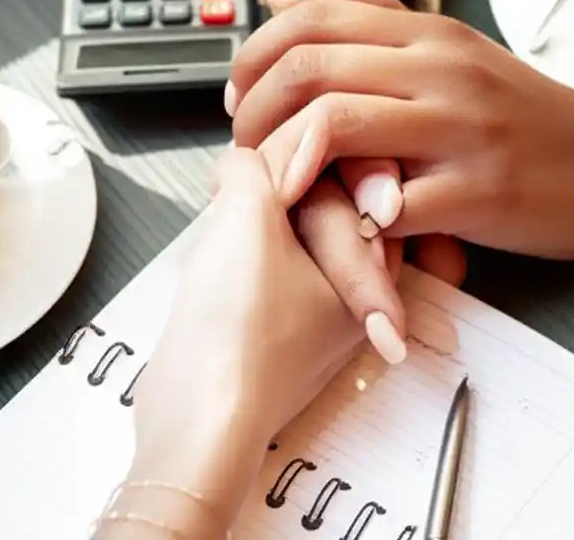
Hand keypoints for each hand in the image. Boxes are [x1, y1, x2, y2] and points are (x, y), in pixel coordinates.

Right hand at [119, 149, 366, 534]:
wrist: (198, 421)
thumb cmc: (240, 339)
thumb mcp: (250, 219)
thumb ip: (254, 166)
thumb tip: (245, 153)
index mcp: (375, 264)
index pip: (356, 180)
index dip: (307, 153)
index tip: (269, 161)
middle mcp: (353, 288)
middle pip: (323, 200)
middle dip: (276, 187)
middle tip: (241, 194)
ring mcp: (312, 308)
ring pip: (288, 230)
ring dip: (252, 218)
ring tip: (224, 228)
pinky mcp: (270, 324)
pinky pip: (262, 263)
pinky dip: (236, 250)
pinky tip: (212, 259)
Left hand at [229, 0, 573, 259]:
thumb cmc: (535, 117)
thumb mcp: (460, 49)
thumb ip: (384, 19)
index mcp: (429, 35)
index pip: (311, 16)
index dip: (255, 56)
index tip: (239, 97)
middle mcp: (439, 70)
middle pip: (308, 66)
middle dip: (253, 111)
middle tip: (242, 149)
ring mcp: (458, 130)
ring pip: (334, 123)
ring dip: (283, 161)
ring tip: (276, 189)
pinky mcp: (475, 194)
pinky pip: (384, 205)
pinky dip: (345, 222)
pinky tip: (338, 235)